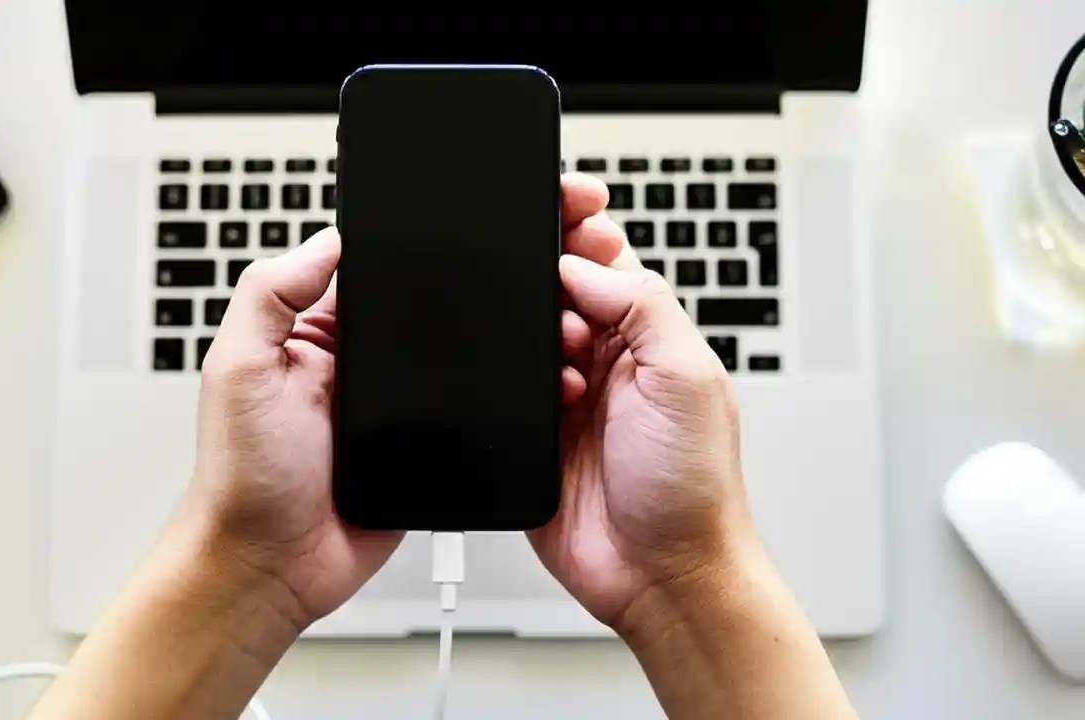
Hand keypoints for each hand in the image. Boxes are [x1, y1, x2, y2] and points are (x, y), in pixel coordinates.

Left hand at [182, 174, 625, 627]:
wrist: (271, 565)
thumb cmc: (241, 476)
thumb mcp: (237, 367)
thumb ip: (270, 295)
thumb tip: (325, 238)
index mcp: (315, 335)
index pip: (370, 272)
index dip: (406, 248)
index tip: (452, 220)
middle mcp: (358, 366)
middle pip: (424, 312)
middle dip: (463, 294)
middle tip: (516, 267)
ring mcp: (394, 410)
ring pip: (455, 362)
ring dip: (485, 349)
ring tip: (529, 322)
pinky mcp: (424, 451)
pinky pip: (467, 417)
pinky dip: (492, 405)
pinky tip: (516, 388)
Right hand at [530, 221, 754, 634]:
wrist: (662, 574)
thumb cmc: (695, 487)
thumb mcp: (687, 377)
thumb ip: (642, 306)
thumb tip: (581, 263)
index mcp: (650, 336)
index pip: (608, 260)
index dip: (583, 228)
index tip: (565, 202)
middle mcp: (607, 361)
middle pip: (556, 290)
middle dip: (542, 279)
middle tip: (545, 290)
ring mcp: (566, 399)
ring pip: (522, 338)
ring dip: (526, 339)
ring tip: (556, 365)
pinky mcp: (532, 437)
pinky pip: (500, 393)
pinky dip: (504, 388)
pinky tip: (532, 400)